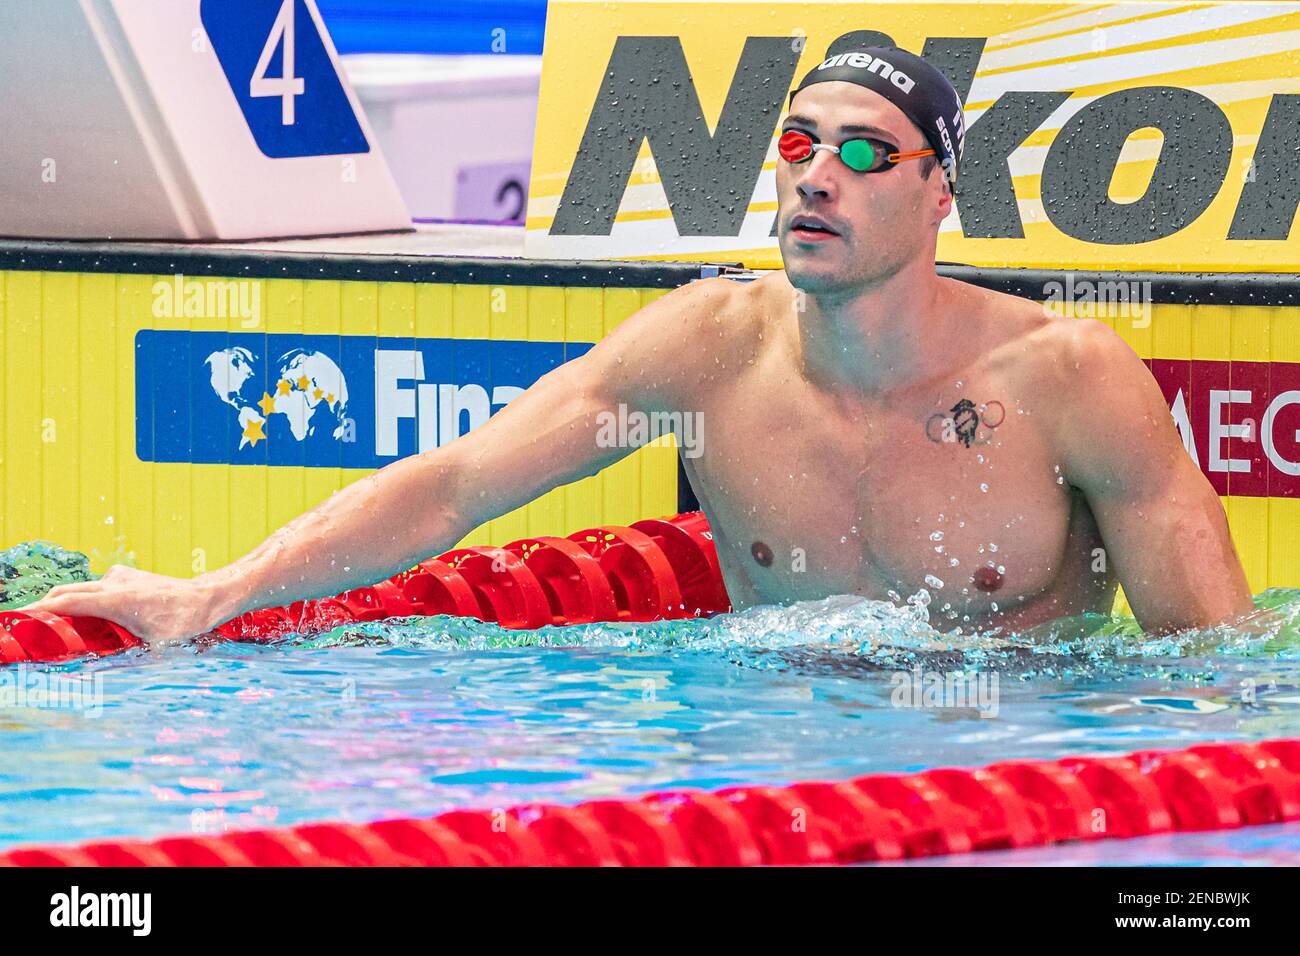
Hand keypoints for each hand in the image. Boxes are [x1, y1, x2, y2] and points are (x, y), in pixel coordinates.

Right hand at [21, 565, 223, 645]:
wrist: (206, 597)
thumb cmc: (182, 624)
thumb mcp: (152, 646)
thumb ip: (123, 653)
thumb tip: (101, 674)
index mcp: (115, 600)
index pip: (66, 603)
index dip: (39, 611)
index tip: (19, 618)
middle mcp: (113, 583)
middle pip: (66, 592)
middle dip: (43, 607)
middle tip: (27, 624)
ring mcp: (120, 576)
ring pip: (81, 588)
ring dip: (66, 603)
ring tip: (54, 624)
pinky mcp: (126, 575)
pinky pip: (97, 586)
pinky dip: (86, 598)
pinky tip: (90, 616)